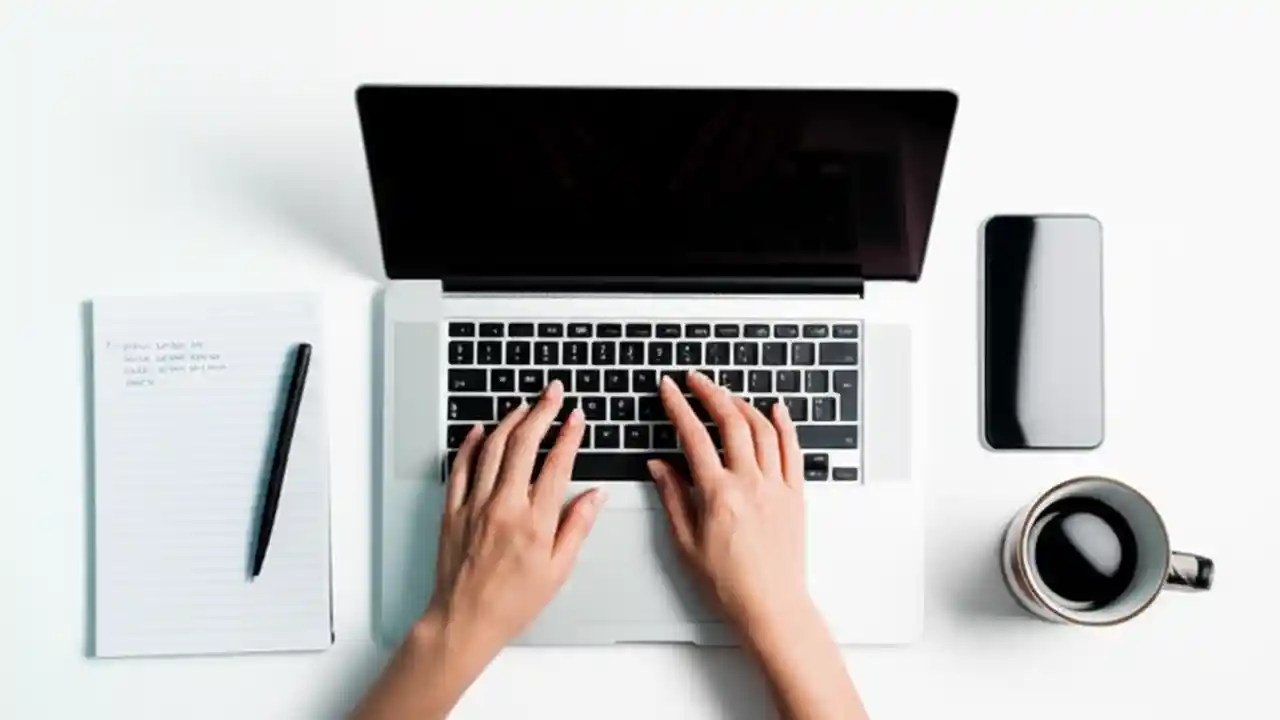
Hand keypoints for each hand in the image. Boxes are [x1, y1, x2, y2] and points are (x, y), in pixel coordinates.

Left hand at [429, 379, 603, 651]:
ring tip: (524, 406)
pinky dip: (470, 444)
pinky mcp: (452, 510)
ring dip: (509, 420)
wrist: (464, 620)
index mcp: (535, 522)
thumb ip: (577, 527)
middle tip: (552, 393)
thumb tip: (595, 496)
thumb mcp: (558, 570)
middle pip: (524, 444)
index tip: (577, 417)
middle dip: (542, 411)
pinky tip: (479, 430)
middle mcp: (504, 506)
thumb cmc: (512, 602)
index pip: (557, 464)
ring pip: (491, 447)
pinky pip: (460, 466)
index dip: (569, 434)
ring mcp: (474, 505)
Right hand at [647, 370, 808, 633]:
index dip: (678, 406)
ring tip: (726, 394)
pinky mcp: (795, 495)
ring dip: (742, 404)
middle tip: (695, 379)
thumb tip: (659, 465)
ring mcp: (776, 486)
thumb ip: (672, 497)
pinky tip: (775, 408)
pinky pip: (792, 449)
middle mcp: (749, 483)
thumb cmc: (728, 583)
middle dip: (710, 393)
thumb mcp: (686, 543)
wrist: (770, 606)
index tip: (669, 388)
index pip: (693, 437)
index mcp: (718, 495)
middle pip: (730, 421)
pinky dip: (784, 424)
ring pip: (762, 429)